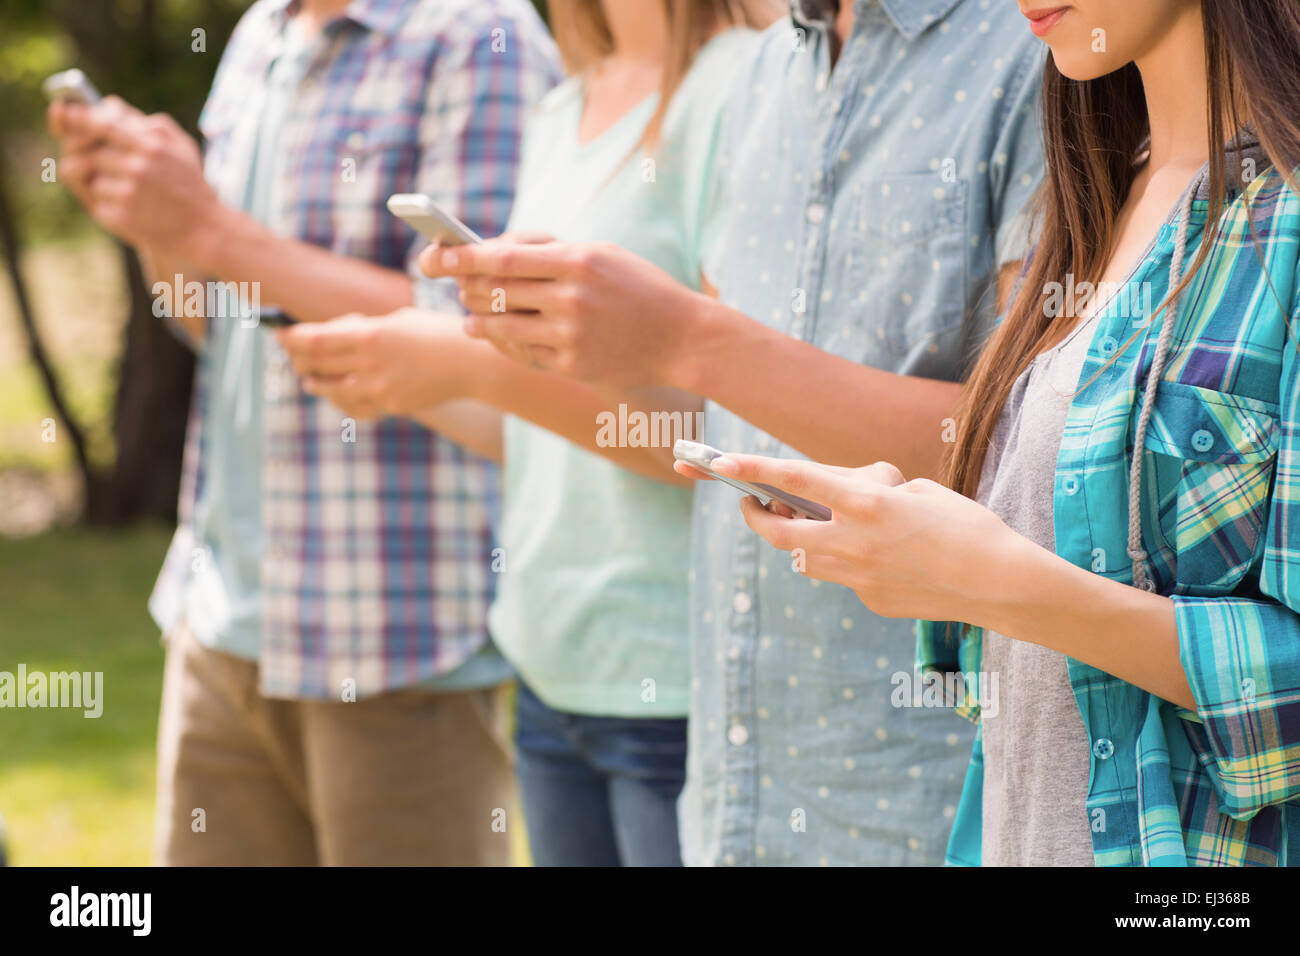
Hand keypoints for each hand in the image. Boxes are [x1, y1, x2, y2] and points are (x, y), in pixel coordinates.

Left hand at [61, 102, 220, 256]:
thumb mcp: (182, 147)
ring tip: (122, 190)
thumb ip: (150, 123)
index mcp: (152, 144)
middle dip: (85, 154)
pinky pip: (94, 200)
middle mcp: (138, 166)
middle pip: (86, 151)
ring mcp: (128, 193)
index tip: (63, 113)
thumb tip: (110, 105)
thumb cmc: (191, 187)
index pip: (101, 122)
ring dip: (99, 180)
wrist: (206, 232)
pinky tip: (129, 209)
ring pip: (88, 176)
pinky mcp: (120, 217)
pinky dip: (106, 202)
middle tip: (90, 159)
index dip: (76, 117)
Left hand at [274, 308, 477, 419]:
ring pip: (330, 391)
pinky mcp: (391, 406)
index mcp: (371, 335)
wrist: (470, 363)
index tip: (280, 334)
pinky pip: (354, 408)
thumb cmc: (434, 332)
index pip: (315, 340)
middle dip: (298, 358)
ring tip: (308, 377)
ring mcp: (380, 390)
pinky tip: (337, 394)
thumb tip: (331, 335)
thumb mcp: (396, 320)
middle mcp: (371, 365)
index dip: (291, 338)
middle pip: (317, 365)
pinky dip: (341, 401)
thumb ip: (361, 329)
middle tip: (290, 352)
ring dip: (315, 382)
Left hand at [418, 239, 700, 385]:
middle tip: (454, 285)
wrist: (684, 337)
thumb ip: (552, 251)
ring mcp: (571, 335)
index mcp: (578, 260)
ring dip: (478, 320)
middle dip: (467, 288)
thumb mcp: (602, 254)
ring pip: (502, 327)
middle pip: (496, 292)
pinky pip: (524, 354)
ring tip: (469, 316)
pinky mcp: (573, 365)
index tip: (436, 256)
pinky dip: (505, 345)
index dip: (462, 258)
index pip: (503, 258)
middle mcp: (571, 297)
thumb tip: (495, 251)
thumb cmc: (640, 288)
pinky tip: (498, 337)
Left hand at [697, 453, 1028, 625]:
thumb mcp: (920, 490)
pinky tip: (873, 553)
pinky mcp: (870, 601)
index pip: (796, 481)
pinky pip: (842, 576)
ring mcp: (859, 578)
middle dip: (757, 517)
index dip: (754, 469)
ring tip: (806, 520)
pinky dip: (843, 560)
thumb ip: (872, 491)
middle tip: (752, 503)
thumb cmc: (967, 525)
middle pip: (780, 535)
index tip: (723, 463)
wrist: (1001, 584)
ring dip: (797, 539)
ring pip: (803, 559)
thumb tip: (843, 502)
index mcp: (868, 504)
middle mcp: (854, 543)